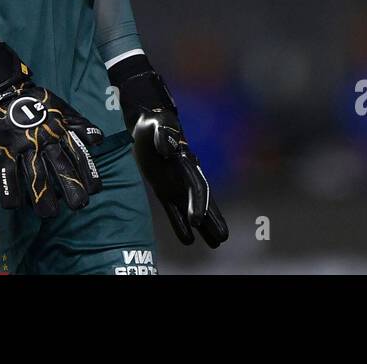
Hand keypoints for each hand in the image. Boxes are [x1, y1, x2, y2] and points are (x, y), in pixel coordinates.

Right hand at [0, 25, 103, 217]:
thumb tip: (98, 139)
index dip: (88, 171)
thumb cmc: (39, 101)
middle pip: (60, 166)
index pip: (78, 153)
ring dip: (42, 194)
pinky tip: (13, 206)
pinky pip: (5, 170)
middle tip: (78, 205)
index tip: (95, 190)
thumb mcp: (64, 109)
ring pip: (34, 172)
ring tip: (48, 214)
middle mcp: (45, 139)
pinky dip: (8, 188)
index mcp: (60, 130)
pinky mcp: (5, 147)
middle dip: (71, 187)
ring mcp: (24, 144)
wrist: (7, 88)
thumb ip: (80, 125)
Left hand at [112, 57, 228, 247]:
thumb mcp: (155, 123)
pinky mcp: (163, 190)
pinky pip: (173, 211)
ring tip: (217, 242)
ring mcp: (176, 184)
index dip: (199, 203)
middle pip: (202, 200)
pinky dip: (180, 225)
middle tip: (223, 237)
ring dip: (204, 225)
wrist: (144, 126)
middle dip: (212, 219)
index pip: (196, 186)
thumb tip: (170, 147)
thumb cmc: (151, 123)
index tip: (197, 220)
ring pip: (192, 209)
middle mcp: (184, 176)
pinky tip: (188, 240)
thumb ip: (163, 133)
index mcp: (185, 162)